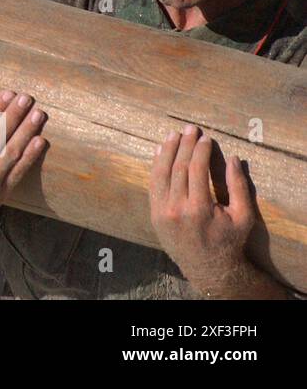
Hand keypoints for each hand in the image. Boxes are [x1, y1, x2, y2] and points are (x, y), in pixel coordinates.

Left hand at [149, 125, 283, 298]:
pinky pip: (153, 184)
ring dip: (166, 150)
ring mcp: (161, 211)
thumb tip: (234, 158)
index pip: (195, 169)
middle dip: (184, 145)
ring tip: (173, 134)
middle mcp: (176, 209)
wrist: (208, 268)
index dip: (200, 150)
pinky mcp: (154, 214)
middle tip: (190, 128)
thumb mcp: (243, 217)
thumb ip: (239, 187)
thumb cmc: (229, 240)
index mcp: (199, 209)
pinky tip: (159, 151)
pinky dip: (155, 165)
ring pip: (160, 173)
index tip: (206, 137)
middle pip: (177, 167)